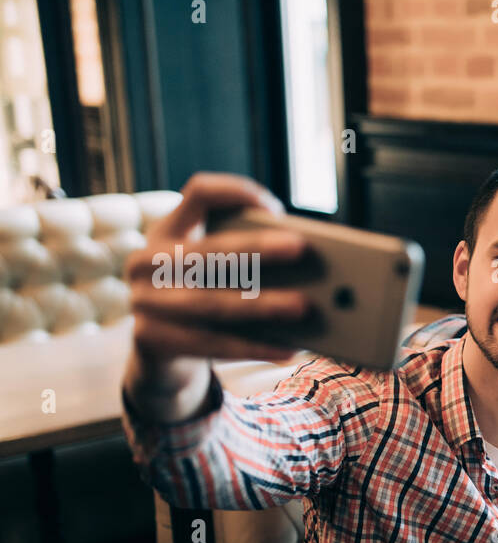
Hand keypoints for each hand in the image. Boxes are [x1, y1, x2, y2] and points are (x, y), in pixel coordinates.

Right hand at [123, 172, 314, 421]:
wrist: (157, 350)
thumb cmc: (203, 297)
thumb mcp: (212, 269)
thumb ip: (244, 258)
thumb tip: (307, 266)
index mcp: (167, 229)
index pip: (198, 193)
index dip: (236, 192)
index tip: (275, 208)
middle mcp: (146, 260)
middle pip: (207, 250)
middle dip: (256, 248)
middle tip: (300, 247)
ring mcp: (143, 300)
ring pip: (211, 302)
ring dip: (262, 304)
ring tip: (303, 306)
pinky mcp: (149, 337)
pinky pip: (211, 343)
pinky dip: (253, 348)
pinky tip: (287, 350)